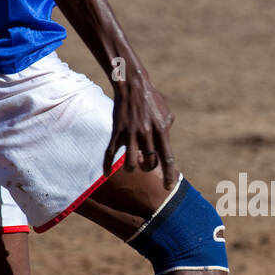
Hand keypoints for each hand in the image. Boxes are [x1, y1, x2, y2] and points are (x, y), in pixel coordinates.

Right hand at [105, 72, 177, 187]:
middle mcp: (147, 134)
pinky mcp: (117, 132)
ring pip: (131, 164)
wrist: (133, 86)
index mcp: (162, 131)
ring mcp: (131, 134)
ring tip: (133, 164)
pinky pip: (110, 153)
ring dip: (132, 168)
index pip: (167, 158)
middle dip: (148, 168)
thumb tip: (165, 146)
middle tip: (146, 163)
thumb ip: (168, 131)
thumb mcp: (167, 114)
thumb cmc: (152, 100)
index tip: (168, 187)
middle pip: (149, 164)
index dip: (168, 175)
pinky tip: (106, 174)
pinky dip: (107, 165)